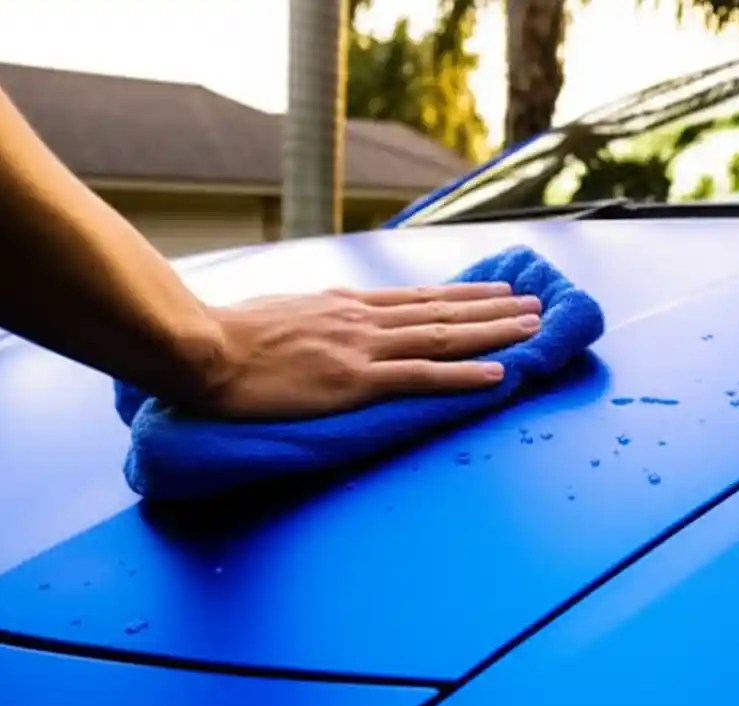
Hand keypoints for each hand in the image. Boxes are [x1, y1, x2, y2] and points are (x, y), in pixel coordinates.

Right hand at [185, 282, 541, 418]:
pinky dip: (464, 376)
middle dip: (493, 310)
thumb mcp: (279, 314)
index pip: (417, 299)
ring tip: (532, 328)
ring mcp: (362, 349)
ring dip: (493, 333)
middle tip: (535, 305)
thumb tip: (320, 324)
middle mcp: (363, 319)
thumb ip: (310, 318)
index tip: (495, 291)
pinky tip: (498, 374)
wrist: (202, 349)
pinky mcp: (355, 382)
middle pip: (442, 312)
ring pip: (444, 337)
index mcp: (344, 305)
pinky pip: (422, 377)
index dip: (461, 296)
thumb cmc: (227, 337)